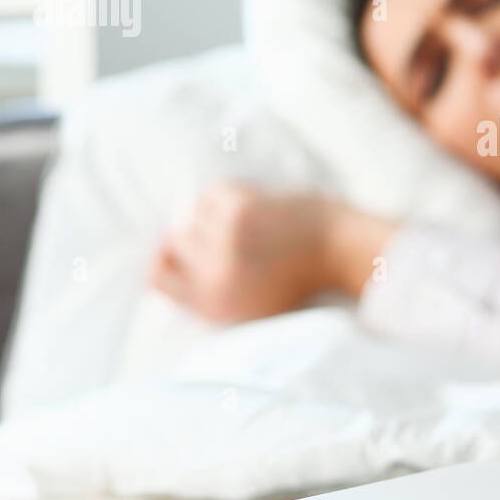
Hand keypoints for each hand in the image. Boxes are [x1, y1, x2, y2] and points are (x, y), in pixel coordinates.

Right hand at [148, 183, 396, 323]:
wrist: (343, 252)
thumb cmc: (300, 275)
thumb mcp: (249, 301)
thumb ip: (207, 283)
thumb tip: (166, 242)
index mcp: (214, 306)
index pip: (156, 276)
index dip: (166, 256)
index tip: (179, 244)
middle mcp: (212, 278)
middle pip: (173, 240)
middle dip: (198, 232)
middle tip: (233, 231)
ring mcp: (223, 243)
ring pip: (192, 213)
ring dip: (218, 213)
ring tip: (251, 223)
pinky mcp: (238, 212)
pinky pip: (213, 193)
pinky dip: (233, 195)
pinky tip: (257, 207)